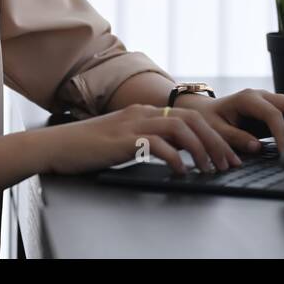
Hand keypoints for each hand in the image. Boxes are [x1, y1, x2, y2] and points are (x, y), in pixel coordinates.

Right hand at [39, 104, 243, 176]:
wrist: (54, 146)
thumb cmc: (86, 147)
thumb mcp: (123, 139)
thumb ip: (147, 140)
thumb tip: (175, 154)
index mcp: (144, 111)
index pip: (189, 116)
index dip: (212, 134)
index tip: (226, 154)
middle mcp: (142, 113)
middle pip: (191, 119)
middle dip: (215, 141)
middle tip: (228, 163)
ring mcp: (132, 124)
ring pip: (180, 128)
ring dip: (200, 149)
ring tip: (209, 169)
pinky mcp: (123, 140)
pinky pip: (157, 145)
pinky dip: (175, 158)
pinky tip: (182, 172)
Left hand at [175, 88, 283, 154]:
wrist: (205, 111)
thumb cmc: (209, 120)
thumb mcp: (216, 130)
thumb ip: (235, 138)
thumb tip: (257, 147)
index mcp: (247, 98)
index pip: (272, 114)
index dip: (282, 134)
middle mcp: (262, 96)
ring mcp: (270, 101)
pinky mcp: (274, 110)